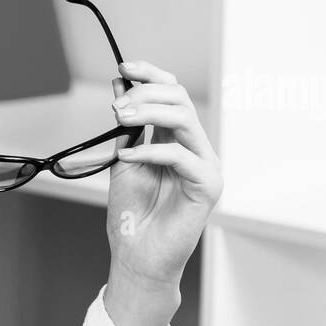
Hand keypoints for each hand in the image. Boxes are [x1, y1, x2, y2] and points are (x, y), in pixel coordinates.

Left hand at [104, 59, 222, 325]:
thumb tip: (120, 87)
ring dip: (149, 113)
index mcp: (178, 140)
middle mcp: (196, 149)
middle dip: (146, 94)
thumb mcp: (123, 161)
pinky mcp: (207, 185)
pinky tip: (126, 158)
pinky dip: (149, 152)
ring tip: (120, 120)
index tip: (124, 68)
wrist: (137, 257)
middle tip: (117, 106)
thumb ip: (126, 127)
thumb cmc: (132, 215)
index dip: (151, 76)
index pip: (173, 94)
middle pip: (181, 99)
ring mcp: (205, 166)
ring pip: (186, 118)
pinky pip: (181, 156)